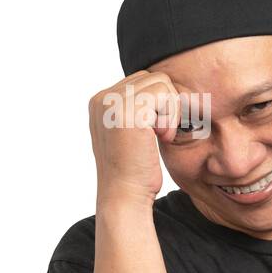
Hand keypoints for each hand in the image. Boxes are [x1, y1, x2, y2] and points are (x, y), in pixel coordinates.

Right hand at [88, 69, 182, 208]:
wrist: (125, 194)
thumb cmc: (135, 170)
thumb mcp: (131, 133)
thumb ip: (137, 109)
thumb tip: (162, 89)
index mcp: (100, 102)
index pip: (142, 81)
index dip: (159, 103)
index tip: (156, 130)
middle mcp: (102, 98)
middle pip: (153, 78)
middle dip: (167, 105)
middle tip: (161, 133)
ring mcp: (112, 104)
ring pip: (162, 83)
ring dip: (170, 111)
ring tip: (160, 135)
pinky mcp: (127, 112)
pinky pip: (164, 95)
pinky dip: (171, 117)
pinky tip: (162, 138)